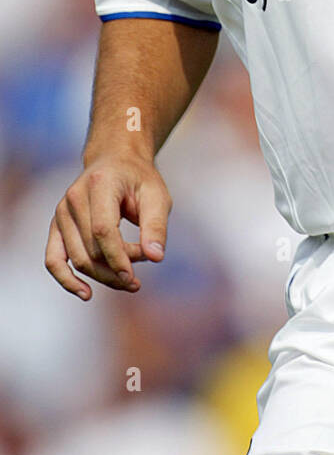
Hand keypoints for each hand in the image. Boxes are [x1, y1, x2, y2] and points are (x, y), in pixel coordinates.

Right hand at [45, 154, 171, 299]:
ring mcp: (61, 212)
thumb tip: (155, 257)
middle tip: (142, 266)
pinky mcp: (57, 225)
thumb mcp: (157, 195)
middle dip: (118, 266)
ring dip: (104, 275)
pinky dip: (67, 280)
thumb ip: (156, 225)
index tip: (134, 278)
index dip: (118, 257)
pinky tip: (86, 293)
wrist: (115, 161)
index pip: (103, 230)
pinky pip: (54, 259)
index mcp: (99, 184)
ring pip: (77, 259)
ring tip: (130, 278)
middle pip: (91, 249)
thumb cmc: (139, 179)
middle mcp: (74, 198)